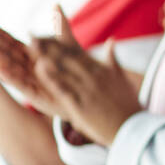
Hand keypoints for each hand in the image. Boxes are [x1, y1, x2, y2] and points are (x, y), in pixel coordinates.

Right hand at [0, 21, 91, 145]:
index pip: (11, 41)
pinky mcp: (35, 94)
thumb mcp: (68, 47)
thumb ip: (61, 27)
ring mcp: (29, 80)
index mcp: (32, 55)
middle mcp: (26, 67)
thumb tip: (56, 4)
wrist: (83, 98)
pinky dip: (9, 75)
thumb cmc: (71, 73)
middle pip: (4, 52)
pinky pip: (20, 83)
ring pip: (7, 65)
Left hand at [24, 6, 141, 146]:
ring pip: (63, 70)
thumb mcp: (122, 80)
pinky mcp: (82, 106)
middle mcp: (93, 77)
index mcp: (101, 70)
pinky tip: (39, 70)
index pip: (77, 53)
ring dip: (46, 57)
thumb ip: (113, 60)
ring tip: (30, 46)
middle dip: (48, 47)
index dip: (59, 44)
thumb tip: (111, 41)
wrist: (134, 130)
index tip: (45, 35)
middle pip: (67, 58)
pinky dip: (52, 78)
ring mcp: (87, 91)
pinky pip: (64, 90)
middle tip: (31, 34)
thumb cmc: (129, 106)